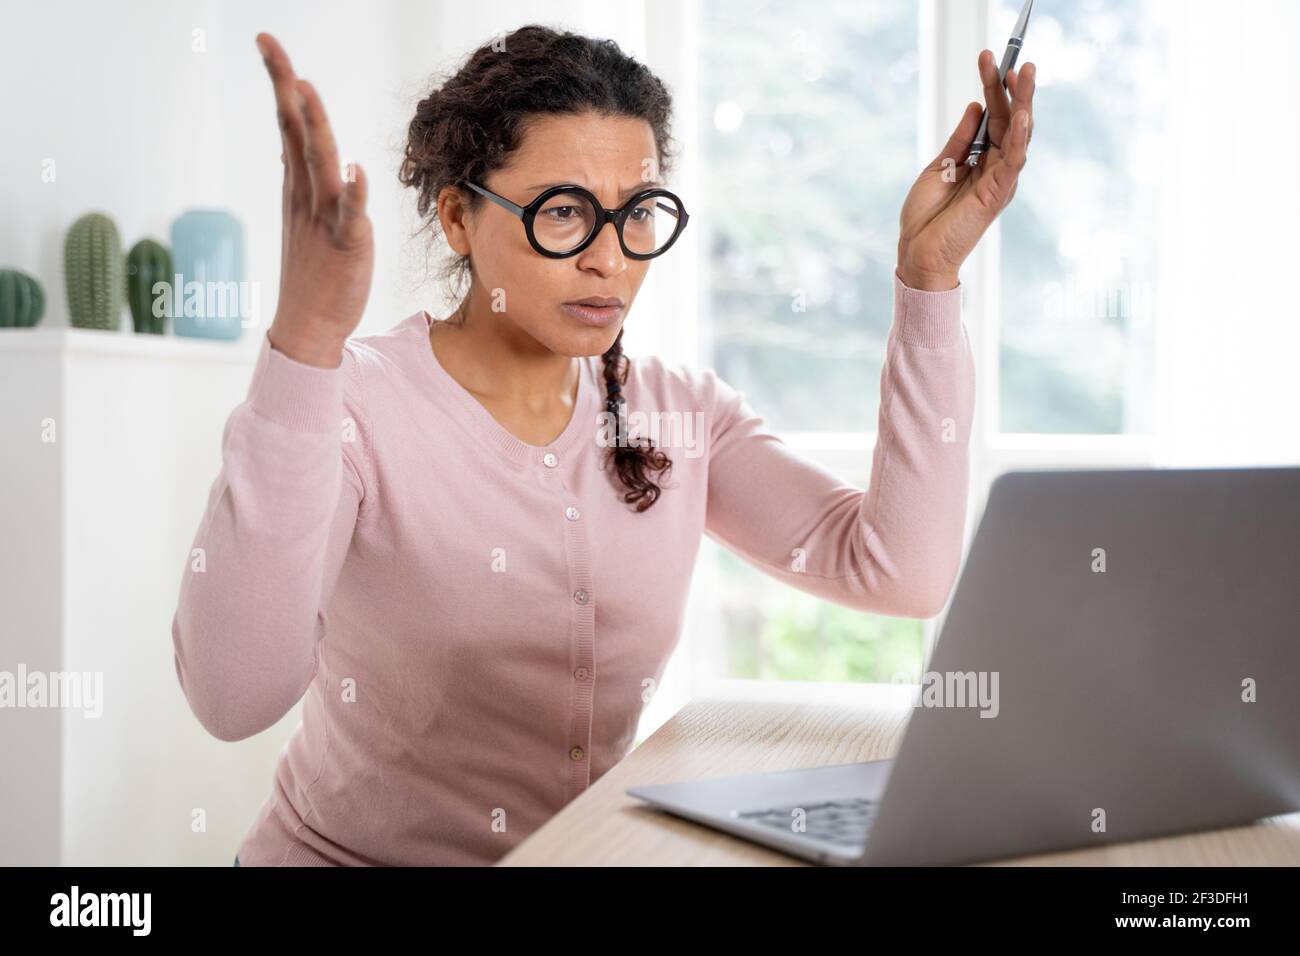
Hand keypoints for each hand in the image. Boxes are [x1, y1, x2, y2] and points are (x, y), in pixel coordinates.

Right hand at [257, 32, 373, 367]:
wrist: (309, 325)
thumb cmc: (314, 272)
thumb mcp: (306, 217)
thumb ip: (305, 181)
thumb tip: (294, 147)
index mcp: (298, 186)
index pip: (288, 124)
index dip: (281, 83)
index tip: (267, 43)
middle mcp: (307, 195)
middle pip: (294, 131)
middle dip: (284, 86)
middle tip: (267, 43)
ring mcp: (324, 218)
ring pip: (320, 165)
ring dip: (315, 127)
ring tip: (305, 89)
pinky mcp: (346, 244)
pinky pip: (350, 216)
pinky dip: (354, 194)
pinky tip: (356, 170)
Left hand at [896, 51, 1035, 290]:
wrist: (917, 251)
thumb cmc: (926, 217)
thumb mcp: (940, 167)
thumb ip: (961, 140)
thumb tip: (975, 106)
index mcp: (983, 161)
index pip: (995, 117)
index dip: (992, 88)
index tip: (988, 59)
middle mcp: (997, 168)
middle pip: (1010, 120)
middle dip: (1012, 88)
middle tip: (1013, 58)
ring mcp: (1000, 180)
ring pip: (1018, 135)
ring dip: (1022, 103)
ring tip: (1023, 73)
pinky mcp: (998, 194)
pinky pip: (1014, 160)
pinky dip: (1020, 137)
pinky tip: (1022, 114)